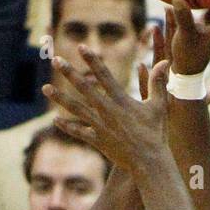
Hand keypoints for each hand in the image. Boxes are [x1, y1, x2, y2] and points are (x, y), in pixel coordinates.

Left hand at [42, 44, 168, 173]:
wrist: (149, 162)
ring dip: (60, 98)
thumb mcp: (159, 106)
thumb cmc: (156, 134)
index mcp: (121, 100)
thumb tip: (164, 62)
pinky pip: (79, 132)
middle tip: (55, 60)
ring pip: (76, 109)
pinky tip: (55, 120)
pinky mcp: (98, 141)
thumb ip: (158, 82)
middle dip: (69, 73)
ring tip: (45, 89)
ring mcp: (100, 126)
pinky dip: (67, 126)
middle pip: (84, 88)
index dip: (92, 60)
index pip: (104, 75)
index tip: (81, 47)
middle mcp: (107, 111)